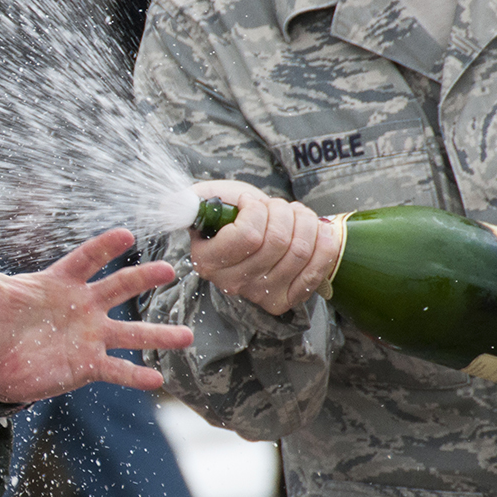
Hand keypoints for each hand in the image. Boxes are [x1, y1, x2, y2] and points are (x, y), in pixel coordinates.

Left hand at [0, 216, 193, 404]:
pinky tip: (157, 380)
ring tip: (186, 336)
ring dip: (158, 334)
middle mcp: (83, 305)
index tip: (125, 234)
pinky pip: (116, 370)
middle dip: (143, 279)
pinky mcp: (87, 365)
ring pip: (130, 333)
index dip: (104, 247)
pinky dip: (136, 376)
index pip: (87, 258)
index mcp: (60, 281)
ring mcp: (89, 336)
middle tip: (169, 271)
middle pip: (119, 288)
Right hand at [186, 180, 341, 314]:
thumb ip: (190, 200)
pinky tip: (317, 230)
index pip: (248, 236)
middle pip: (277, 242)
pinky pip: (317, 269)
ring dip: (304, 221)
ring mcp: (261, 295)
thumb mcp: (207, 199)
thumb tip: (173, 204)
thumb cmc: (233, 212)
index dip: (257, 210)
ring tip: (295, 214)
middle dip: (283, 212)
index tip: (250, 202)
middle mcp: (232, 283)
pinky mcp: (288, 298)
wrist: (257, 230)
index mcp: (207, 261)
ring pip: (299, 250)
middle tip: (277, 206)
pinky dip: (323, 243)